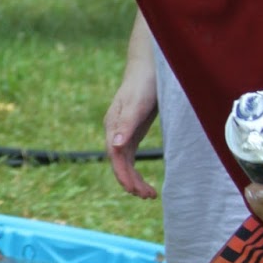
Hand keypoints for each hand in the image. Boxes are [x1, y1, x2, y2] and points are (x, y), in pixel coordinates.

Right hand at [104, 68, 158, 197]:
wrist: (150, 66)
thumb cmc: (144, 83)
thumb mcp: (137, 105)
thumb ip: (126, 125)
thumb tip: (114, 147)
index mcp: (113, 126)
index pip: (115, 158)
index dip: (124, 176)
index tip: (137, 191)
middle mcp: (114, 131)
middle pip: (118, 163)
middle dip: (131, 182)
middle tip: (148, 196)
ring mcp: (122, 131)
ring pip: (123, 162)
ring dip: (133, 179)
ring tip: (149, 194)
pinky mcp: (132, 130)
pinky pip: (129, 156)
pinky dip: (135, 170)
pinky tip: (143, 179)